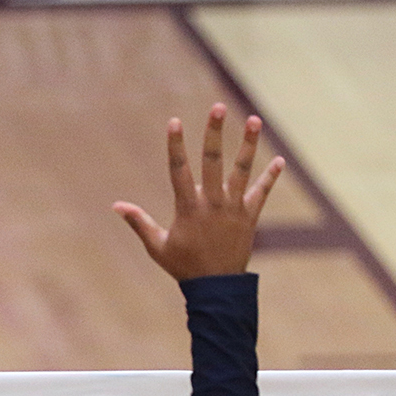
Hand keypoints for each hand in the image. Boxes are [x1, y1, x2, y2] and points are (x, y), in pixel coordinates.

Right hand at [113, 104, 283, 281]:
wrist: (218, 288)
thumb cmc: (184, 266)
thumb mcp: (157, 245)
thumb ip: (139, 222)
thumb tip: (116, 205)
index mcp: (188, 207)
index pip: (179, 169)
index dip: (176, 145)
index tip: (175, 121)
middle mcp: (213, 203)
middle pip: (213, 160)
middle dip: (214, 132)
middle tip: (218, 107)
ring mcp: (234, 208)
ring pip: (242, 170)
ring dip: (249, 144)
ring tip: (255, 120)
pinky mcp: (250, 216)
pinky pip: (261, 192)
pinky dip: (270, 176)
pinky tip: (279, 159)